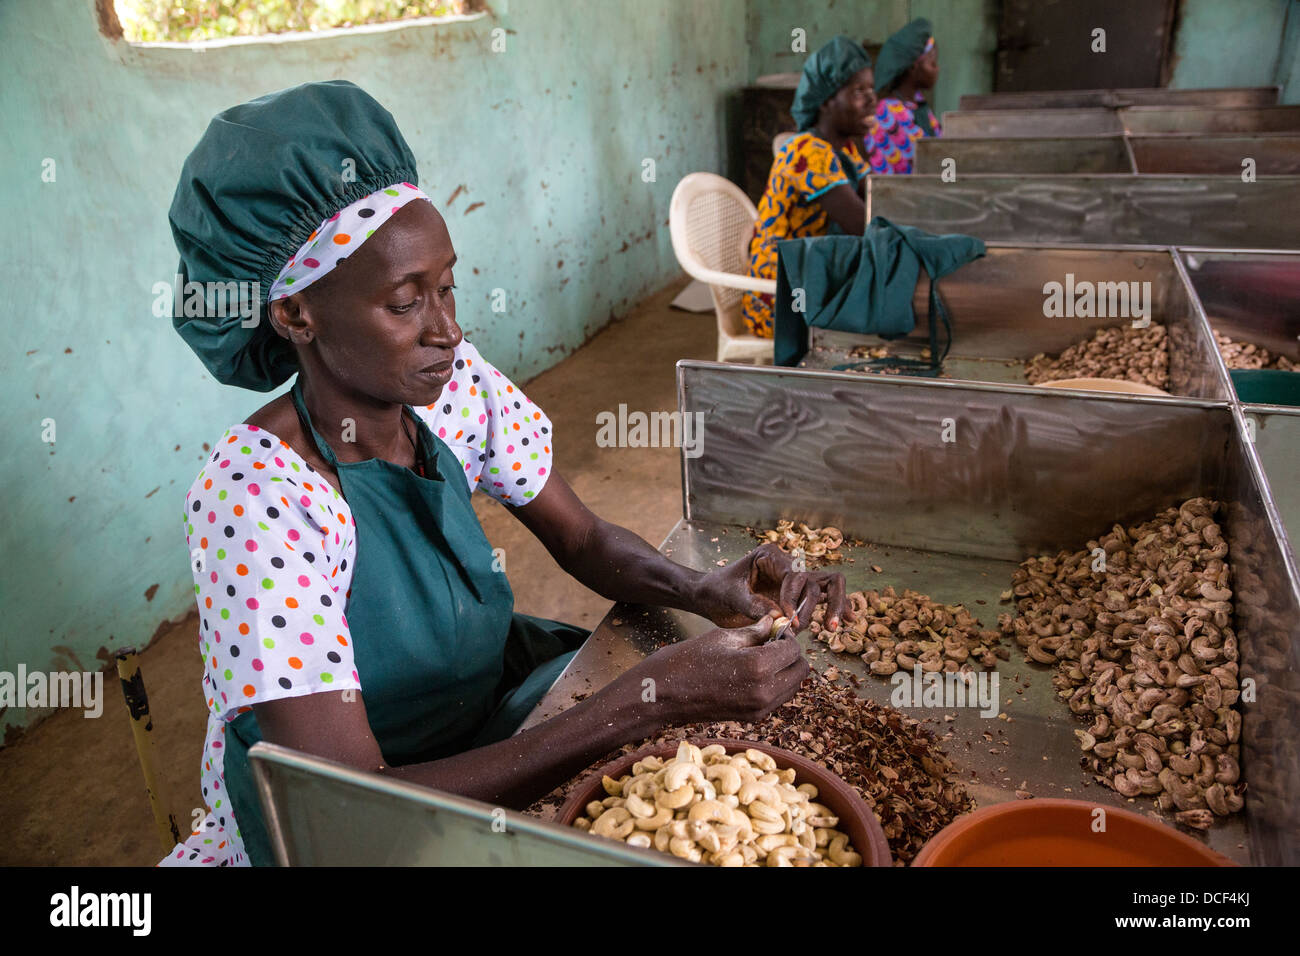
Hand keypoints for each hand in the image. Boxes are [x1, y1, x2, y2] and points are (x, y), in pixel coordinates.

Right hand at [628, 614, 809, 726]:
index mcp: (759, 667)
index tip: (774, 630)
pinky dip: (776, 684)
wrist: (663, 693)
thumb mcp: (723, 637)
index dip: (786, 637)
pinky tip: (755, 673)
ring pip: (793, 687)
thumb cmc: (689, 659)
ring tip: (762, 658)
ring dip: (785, 671)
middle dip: (791, 655)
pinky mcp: (753, 718)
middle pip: (800, 671)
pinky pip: (779, 698)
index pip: (793, 649)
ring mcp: (760, 709)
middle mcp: (765, 692)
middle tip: (772, 644)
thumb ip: (755, 631)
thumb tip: (775, 623)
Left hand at [692, 542, 852, 632]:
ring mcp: (794, 580)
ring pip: (828, 585)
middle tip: (824, 626)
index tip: (787, 619)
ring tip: (834, 627)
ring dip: (834, 605)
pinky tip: (846, 620)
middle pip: (819, 578)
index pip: (795, 575)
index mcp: (770, 556)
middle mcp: (787, 565)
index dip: (795, 598)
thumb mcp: (731, 597)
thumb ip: (755, 605)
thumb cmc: (717, 591)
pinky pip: (823, 597)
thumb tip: (781, 617)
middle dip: (821, 604)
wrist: (708, 596)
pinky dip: (835, 607)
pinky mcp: (797, 595)